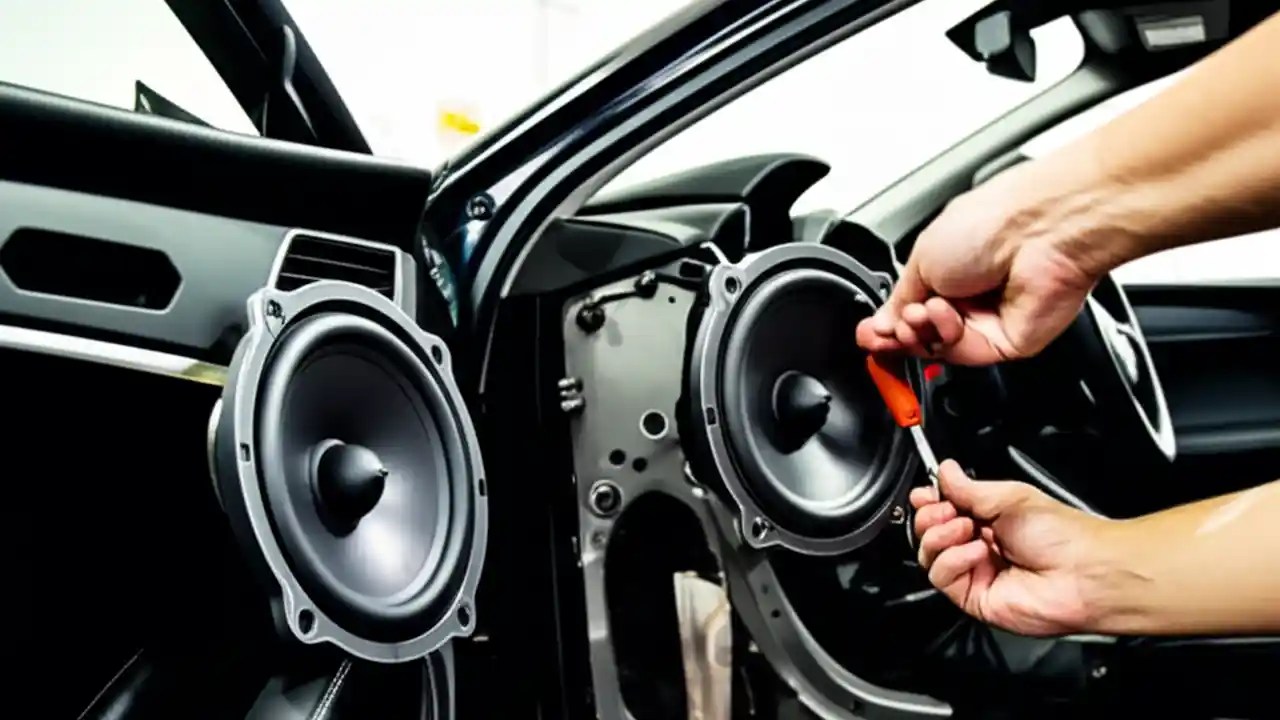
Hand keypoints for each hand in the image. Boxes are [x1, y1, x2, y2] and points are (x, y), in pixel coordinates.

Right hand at [855, 162, 1099, 364]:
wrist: (1038, 231)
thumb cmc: (989, 222)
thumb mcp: (921, 257)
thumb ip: (898, 298)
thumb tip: (882, 322)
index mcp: (946, 268)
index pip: (908, 309)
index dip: (886, 323)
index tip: (869, 332)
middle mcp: (967, 294)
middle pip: (920, 334)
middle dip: (898, 333)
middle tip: (887, 329)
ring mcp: (987, 319)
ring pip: (938, 347)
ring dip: (920, 332)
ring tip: (919, 312)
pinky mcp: (1004, 342)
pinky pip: (963, 354)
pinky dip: (947, 338)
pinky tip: (943, 315)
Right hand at [911, 461, 1115, 636]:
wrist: (1085, 571)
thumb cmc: (1064, 535)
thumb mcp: (1010, 497)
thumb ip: (969, 487)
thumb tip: (945, 470)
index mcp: (989, 519)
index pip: (943, 509)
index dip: (929, 501)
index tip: (926, 492)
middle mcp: (979, 545)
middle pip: (930, 533)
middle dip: (930, 516)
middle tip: (945, 509)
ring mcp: (977, 572)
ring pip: (929, 555)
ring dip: (940, 536)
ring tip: (966, 527)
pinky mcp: (974, 597)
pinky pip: (942, 577)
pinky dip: (953, 560)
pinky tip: (976, 551)